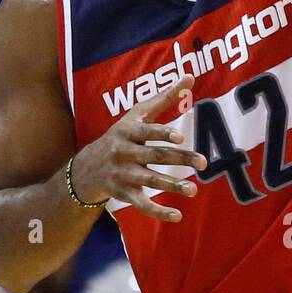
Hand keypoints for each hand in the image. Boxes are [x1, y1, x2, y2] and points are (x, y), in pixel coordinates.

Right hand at [69, 74, 207, 221]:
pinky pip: (142, 204)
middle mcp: (124, 152)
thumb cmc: (122, 135)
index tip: (180, 137)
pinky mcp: (124, 193)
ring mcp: (123, 174)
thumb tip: (190, 77)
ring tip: (193, 189)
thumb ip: (164, 98)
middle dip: (179, 159)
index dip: (162, 134)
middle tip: (203, 162)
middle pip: (154, 156)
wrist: (88, 167)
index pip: (146, 132)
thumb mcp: (137, 115)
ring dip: (172, 185)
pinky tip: (177, 215)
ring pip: (149, 181)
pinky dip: (158, 211)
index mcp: (128, 131)